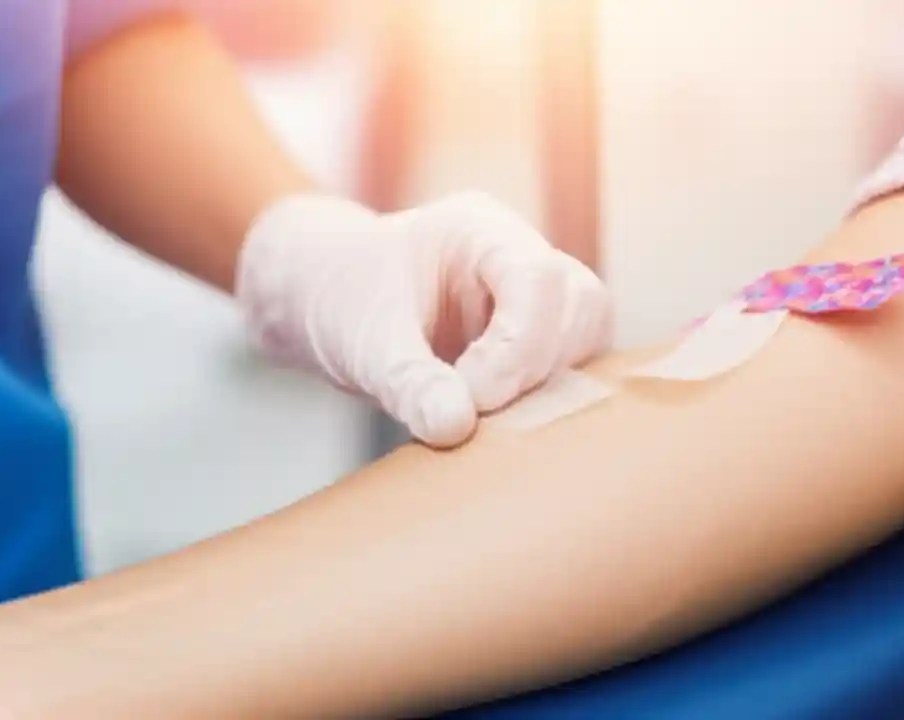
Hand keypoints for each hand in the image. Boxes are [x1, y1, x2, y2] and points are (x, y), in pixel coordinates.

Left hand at [237, 191, 611, 446]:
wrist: (318, 303)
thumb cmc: (338, 300)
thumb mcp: (362, 342)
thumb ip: (409, 382)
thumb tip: (455, 426)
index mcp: (477, 229)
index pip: (538, 276)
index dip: (519, 347)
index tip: (475, 397)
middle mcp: (514, 255)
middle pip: (580, 303)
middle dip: (539, 367)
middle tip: (480, 411)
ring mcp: (527, 296)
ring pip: (585, 336)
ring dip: (546, 387)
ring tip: (484, 418)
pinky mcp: (529, 338)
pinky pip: (566, 367)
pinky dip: (539, 400)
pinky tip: (495, 423)